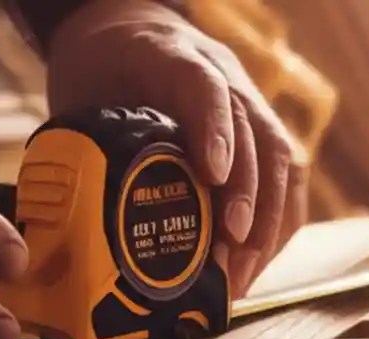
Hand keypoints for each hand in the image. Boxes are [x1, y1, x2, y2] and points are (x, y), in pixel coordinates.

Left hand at [45, 0, 306, 299]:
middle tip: (227, 258)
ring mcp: (251, 103)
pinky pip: (288, 178)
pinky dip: (278, 224)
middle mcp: (227, 77)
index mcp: (173, 56)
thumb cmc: (100, 67)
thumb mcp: (80, 95)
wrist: (127, 32)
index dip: (215, 131)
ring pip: (282, 160)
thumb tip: (83, 223)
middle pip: (258, 136)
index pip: (206, 87)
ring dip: (269, 224)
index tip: (214, 177)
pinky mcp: (261, 131)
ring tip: (243, 275)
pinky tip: (257, 262)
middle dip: (250, 203)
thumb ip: (87, 145)